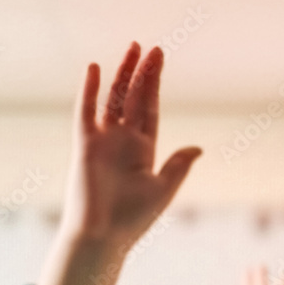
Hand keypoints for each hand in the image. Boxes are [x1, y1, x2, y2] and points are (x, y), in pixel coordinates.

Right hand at [59, 43, 200, 253]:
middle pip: (132, 99)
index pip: (149, 109)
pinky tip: (95, 69)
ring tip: (131, 49)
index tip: (159, 58)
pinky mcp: (85, 145)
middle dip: (141, 73)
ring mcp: (103, 141)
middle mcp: (123, 142)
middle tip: (149, 47)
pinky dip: (89, 90)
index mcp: (143, 150)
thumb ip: (178, 165)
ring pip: (112, 100)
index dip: (154, 84)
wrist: (103, 236)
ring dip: (121, 75)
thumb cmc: (133, 219)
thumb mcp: (163, 190)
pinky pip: (85, 112)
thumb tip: (198, 148)